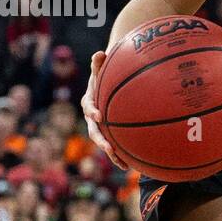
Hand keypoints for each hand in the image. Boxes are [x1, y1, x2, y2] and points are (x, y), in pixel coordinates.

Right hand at [81, 50, 124, 168]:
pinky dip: (122, 156)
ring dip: (113, 154)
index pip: (88, 107)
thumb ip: (100, 64)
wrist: (106, 86)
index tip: (98, 115)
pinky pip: (116, 146)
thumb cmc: (105, 76)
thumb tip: (99, 53)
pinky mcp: (109, 134)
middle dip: (101, 141)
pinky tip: (133, 167)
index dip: (92, 111)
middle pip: (94, 131)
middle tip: (109, 148)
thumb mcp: (101, 70)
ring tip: (123, 164)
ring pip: (105, 143)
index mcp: (89, 102)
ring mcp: (100, 128)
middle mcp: (92, 118)